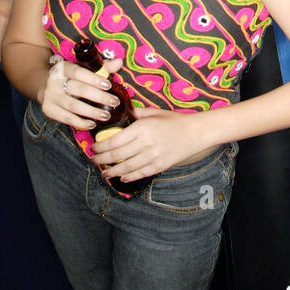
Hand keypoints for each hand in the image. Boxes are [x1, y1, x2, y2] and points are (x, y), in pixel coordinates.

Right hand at [37, 55, 121, 128]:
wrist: (43, 84)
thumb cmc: (69, 76)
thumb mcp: (81, 67)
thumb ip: (101, 66)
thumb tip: (118, 62)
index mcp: (63, 67)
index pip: (78, 72)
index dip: (93, 79)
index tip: (109, 85)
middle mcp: (54, 81)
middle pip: (78, 89)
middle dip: (99, 97)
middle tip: (114, 102)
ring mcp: (50, 96)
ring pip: (73, 106)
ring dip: (91, 112)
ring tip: (106, 115)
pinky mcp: (48, 109)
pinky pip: (66, 118)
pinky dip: (80, 123)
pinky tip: (92, 124)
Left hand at [91, 106, 212, 181]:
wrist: (195, 132)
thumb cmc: (173, 121)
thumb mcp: (154, 113)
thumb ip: (135, 114)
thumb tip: (120, 114)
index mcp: (142, 127)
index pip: (115, 140)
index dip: (101, 147)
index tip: (93, 148)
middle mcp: (146, 143)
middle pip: (117, 155)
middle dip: (102, 160)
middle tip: (94, 161)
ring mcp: (153, 156)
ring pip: (127, 167)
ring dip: (112, 171)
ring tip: (104, 173)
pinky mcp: (160, 166)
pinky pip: (140, 174)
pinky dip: (129, 177)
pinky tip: (121, 177)